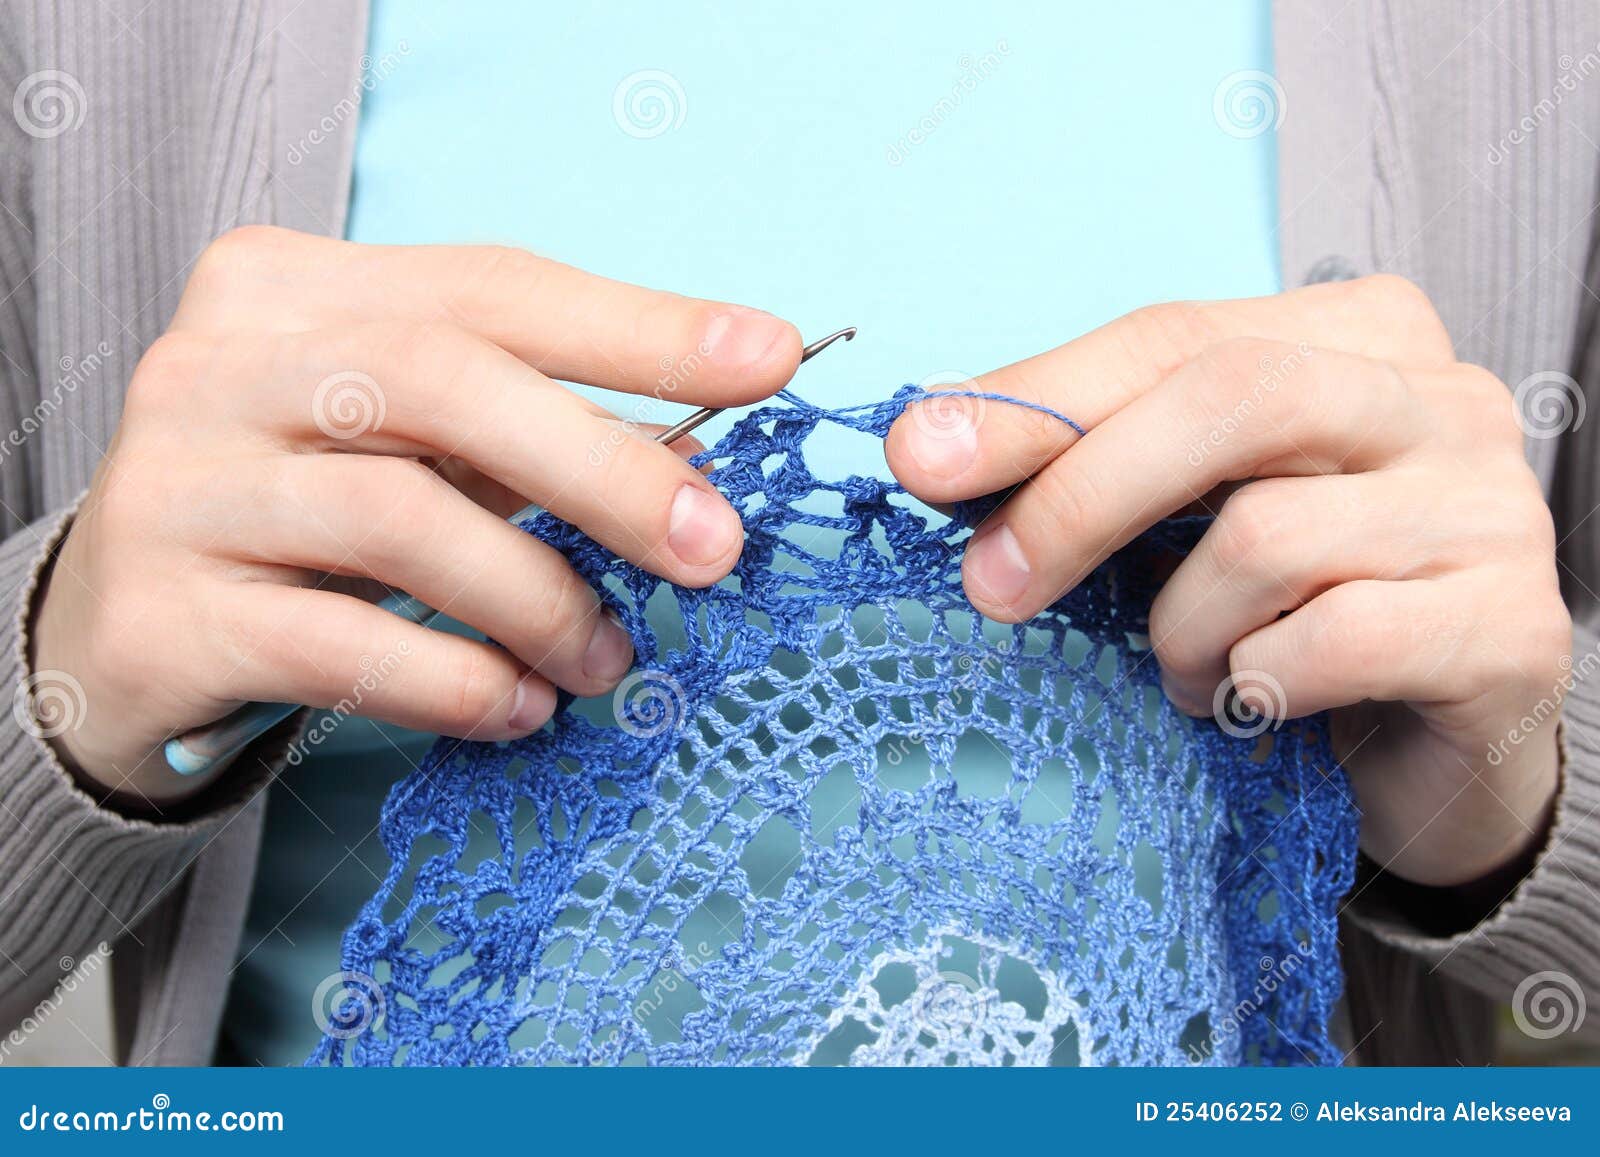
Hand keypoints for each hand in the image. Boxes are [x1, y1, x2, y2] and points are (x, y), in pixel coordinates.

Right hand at [31, 226, 800, 804]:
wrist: (116, 636)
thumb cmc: (303, 519)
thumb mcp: (406, 447)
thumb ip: (523, 434)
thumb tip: (698, 463)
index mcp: (292, 290)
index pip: (490, 286)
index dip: (639, 325)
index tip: (772, 358)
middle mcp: (218, 366)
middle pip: (444, 384)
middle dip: (605, 467)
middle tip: (713, 551)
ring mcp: (178, 486)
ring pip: (403, 522)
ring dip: (541, 601)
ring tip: (606, 661)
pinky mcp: (164, 615)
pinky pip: (347, 647)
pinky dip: (461, 683)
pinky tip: (518, 707)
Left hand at [886, 276, 1568, 886]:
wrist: (1434, 742)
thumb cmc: (1291, 606)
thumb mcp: (1192, 509)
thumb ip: (1096, 457)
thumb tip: (934, 445)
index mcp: (1357, 335)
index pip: (1176, 335)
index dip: (1038, 397)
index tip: (921, 458)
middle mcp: (1440, 399)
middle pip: (1231, 399)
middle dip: (1081, 497)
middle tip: (992, 587)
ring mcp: (1492, 508)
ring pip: (1267, 538)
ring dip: (1178, 629)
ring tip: (1181, 669)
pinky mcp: (1513, 627)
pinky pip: (1331, 642)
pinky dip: (1251, 684)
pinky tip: (1249, 701)